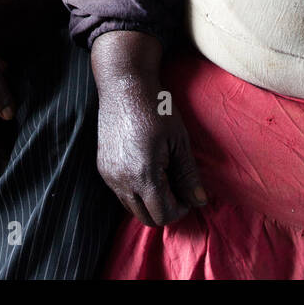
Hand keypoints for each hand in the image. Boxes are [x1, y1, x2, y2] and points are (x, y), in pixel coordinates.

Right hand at [91, 31, 207, 226]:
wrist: (124, 87)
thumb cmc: (156, 109)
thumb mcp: (179, 141)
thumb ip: (188, 175)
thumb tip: (200, 202)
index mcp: (144, 174)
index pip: (163, 214)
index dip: (180, 209)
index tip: (188, 194)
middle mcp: (122, 180)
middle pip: (146, 218)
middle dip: (165, 210)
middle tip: (177, 189)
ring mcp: (109, 175)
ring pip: (131, 208)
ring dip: (149, 202)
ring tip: (163, 178)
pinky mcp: (103, 168)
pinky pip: (120, 193)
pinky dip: (135, 191)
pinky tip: (146, 170)